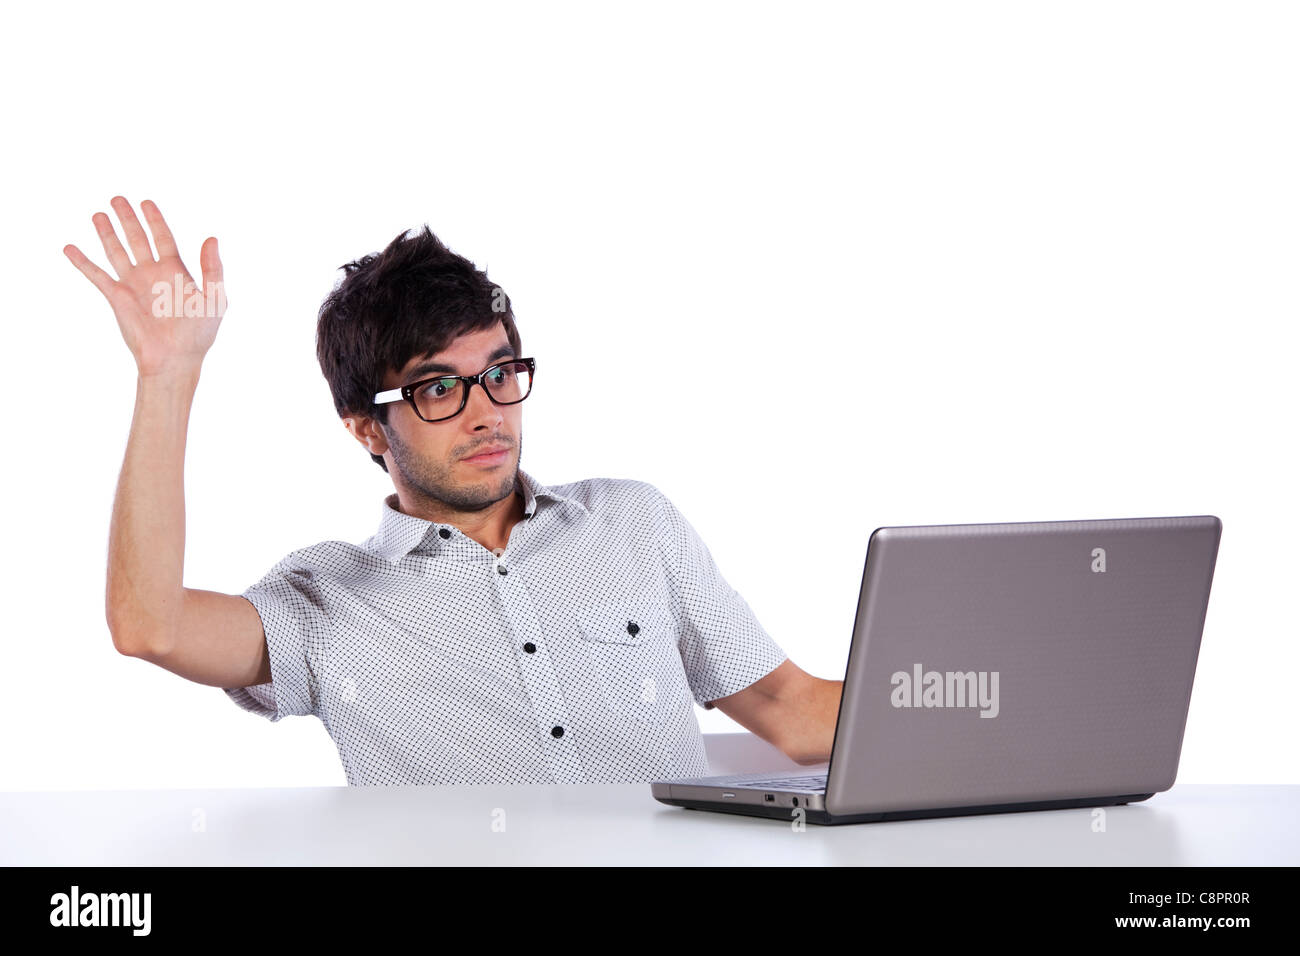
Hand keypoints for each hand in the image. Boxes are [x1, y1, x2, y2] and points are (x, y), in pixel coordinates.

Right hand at [64, 196, 227, 377]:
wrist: (175, 359)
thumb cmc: (199, 334)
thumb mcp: (214, 298)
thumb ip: (213, 269)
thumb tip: (212, 238)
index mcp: (175, 272)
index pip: (163, 237)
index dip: (155, 220)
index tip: (146, 202)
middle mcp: (152, 274)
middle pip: (137, 239)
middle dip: (128, 219)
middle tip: (117, 198)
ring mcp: (133, 285)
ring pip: (117, 251)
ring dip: (107, 233)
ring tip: (98, 214)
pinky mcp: (116, 298)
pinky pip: (96, 276)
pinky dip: (83, 262)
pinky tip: (69, 247)